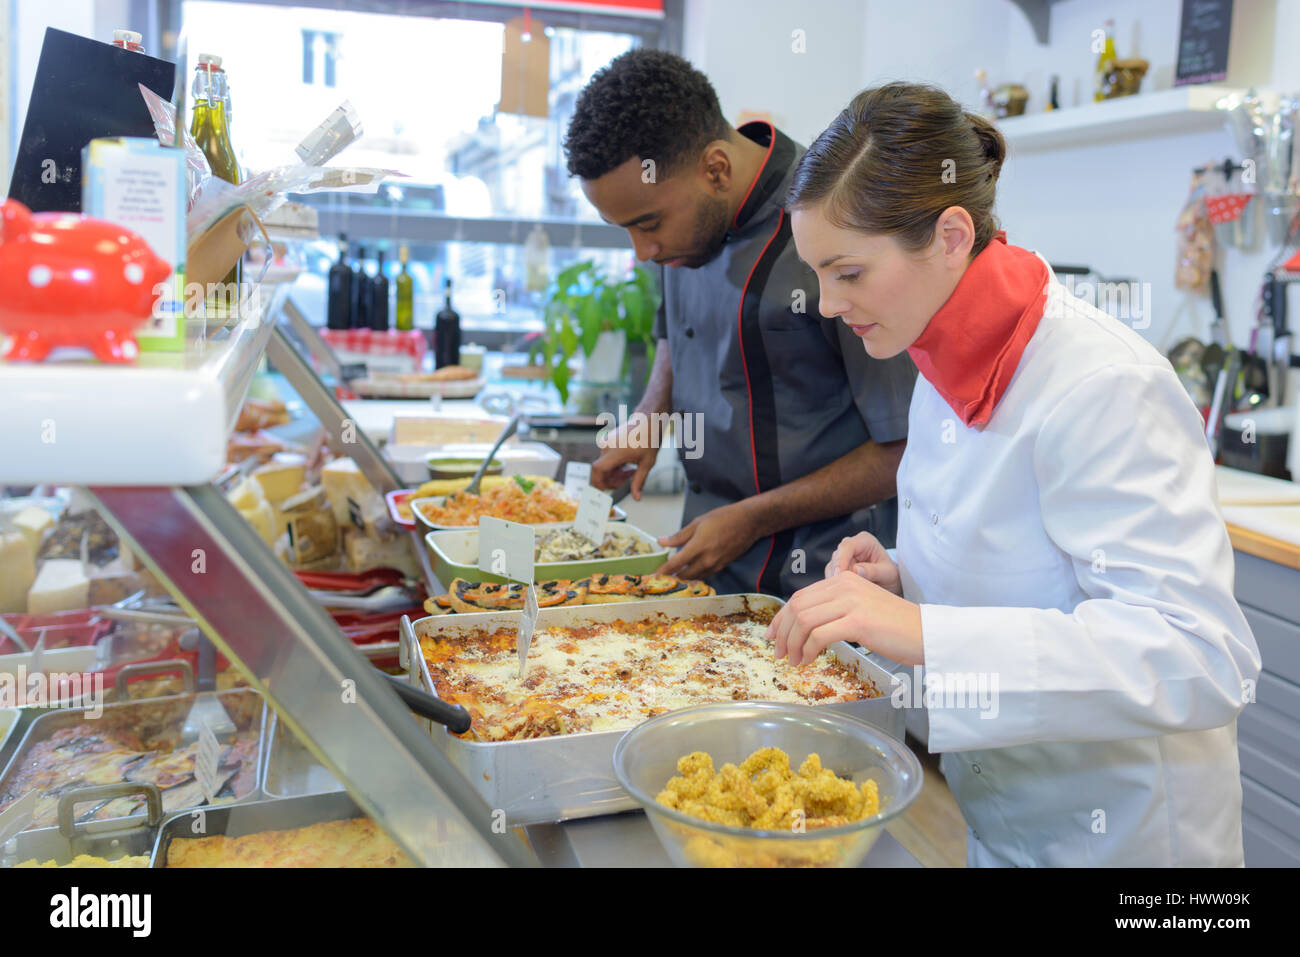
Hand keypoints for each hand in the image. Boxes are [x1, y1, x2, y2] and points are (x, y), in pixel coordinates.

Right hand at [590, 425, 658, 499]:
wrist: (648, 421)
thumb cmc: (649, 439)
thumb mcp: (647, 464)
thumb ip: (639, 482)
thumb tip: (636, 498)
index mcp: (615, 452)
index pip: (598, 469)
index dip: (599, 482)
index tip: (605, 491)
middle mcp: (607, 447)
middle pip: (602, 470)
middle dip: (612, 480)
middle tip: (627, 481)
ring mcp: (606, 443)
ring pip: (604, 465)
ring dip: (614, 472)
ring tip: (630, 472)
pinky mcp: (607, 441)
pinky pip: (606, 458)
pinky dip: (614, 465)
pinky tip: (627, 464)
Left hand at [657, 501, 759, 580]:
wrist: (749, 522)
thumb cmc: (723, 518)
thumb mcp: (698, 522)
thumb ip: (679, 536)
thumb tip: (662, 542)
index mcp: (698, 547)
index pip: (675, 564)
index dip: (662, 572)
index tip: (652, 576)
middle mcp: (706, 560)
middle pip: (684, 576)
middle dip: (672, 578)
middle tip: (661, 578)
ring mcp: (716, 565)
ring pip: (695, 577)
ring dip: (683, 578)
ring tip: (673, 576)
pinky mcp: (722, 566)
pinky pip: (705, 575)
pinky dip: (695, 575)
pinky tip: (690, 571)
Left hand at [768, 570, 923, 666]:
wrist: (925, 632)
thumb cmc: (894, 627)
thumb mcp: (860, 608)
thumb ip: (835, 608)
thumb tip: (806, 625)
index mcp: (843, 580)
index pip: (800, 596)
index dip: (781, 617)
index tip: (772, 634)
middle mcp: (844, 586)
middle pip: (797, 607)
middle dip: (782, 632)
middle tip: (779, 653)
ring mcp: (851, 602)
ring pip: (804, 621)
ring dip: (793, 644)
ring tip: (794, 660)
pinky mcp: (858, 622)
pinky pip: (819, 635)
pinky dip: (808, 650)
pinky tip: (809, 660)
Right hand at [826, 532, 901, 596]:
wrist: (889, 584)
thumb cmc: (890, 576)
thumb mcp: (888, 574)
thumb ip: (873, 571)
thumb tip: (856, 570)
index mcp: (865, 541)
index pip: (847, 546)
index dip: (841, 560)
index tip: (839, 575)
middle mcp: (851, 545)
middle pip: (836, 557)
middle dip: (839, 573)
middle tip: (844, 589)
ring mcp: (842, 556)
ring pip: (831, 567)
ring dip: (837, 581)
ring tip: (850, 593)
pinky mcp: (836, 568)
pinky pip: (830, 576)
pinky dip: (835, 585)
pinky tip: (845, 593)